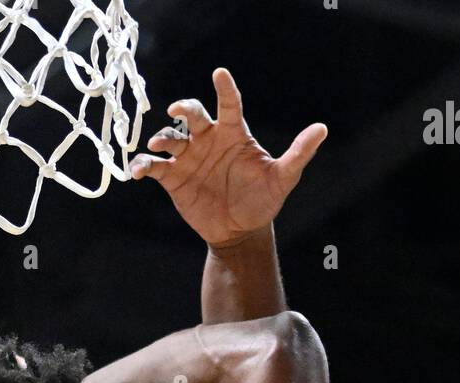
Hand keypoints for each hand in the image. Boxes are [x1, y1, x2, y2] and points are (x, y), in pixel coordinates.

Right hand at [131, 68, 326, 247]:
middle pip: (194, 115)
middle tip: (178, 111)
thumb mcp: (283, 178)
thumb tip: (322, 129)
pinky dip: (143, 165)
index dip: (225, 89)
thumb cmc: (262, 201)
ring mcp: (189, 158)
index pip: (229, 105)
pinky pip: (155, 167)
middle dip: (185, 109)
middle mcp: (209, 141)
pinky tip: (138, 170)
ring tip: (159, 145)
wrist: (240, 231)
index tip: (220, 74)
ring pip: (171, 138)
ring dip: (163, 137)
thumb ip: (298, 154)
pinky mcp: (173, 178)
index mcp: (234, 134)